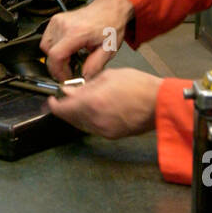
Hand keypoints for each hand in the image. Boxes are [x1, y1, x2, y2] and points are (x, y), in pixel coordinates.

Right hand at [40, 0, 133, 80]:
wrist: (109, 8)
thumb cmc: (110, 25)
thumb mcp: (108, 49)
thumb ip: (95, 66)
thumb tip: (83, 77)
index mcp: (78, 32)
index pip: (56, 55)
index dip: (58, 71)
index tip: (65, 77)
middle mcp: (65, 25)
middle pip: (49, 52)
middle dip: (58, 66)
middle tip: (70, 70)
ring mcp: (58, 21)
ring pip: (46, 46)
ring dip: (55, 57)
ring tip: (70, 59)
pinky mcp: (56, 20)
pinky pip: (47, 39)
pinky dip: (53, 47)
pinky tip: (66, 50)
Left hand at [47, 68, 161, 138]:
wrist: (160, 103)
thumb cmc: (138, 86)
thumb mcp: (108, 77)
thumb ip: (85, 86)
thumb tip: (68, 91)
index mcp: (92, 103)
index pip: (62, 109)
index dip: (53, 105)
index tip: (51, 99)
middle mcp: (95, 120)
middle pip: (70, 118)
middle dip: (64, 109)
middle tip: (64, 99)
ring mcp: (104, 130)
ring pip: (80, 124)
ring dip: (76, 115)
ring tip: (80, 102)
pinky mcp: (112, 135)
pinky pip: (92, 128)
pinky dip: (88, 119)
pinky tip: (93, 110)